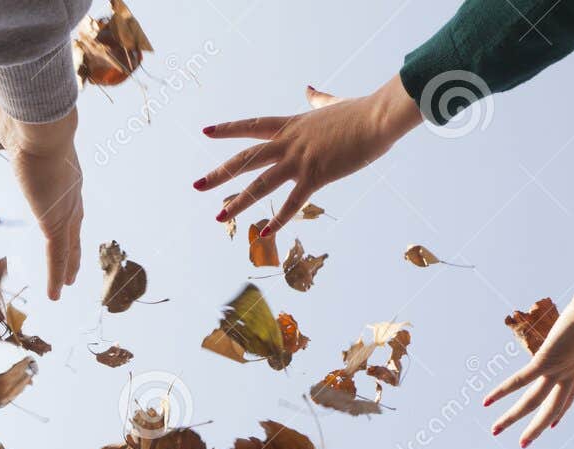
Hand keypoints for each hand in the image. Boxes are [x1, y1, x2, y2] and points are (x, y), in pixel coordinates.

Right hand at [0, 106, 82, 299]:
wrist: (40, 122)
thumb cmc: (26, 116)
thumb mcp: (19, 126)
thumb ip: (13, 129)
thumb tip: (1, 117)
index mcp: (62, 168)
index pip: (67, 197)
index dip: (67, 213)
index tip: (67, 224)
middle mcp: (69, 189)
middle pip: (75, 223)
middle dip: (75, 244)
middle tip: (75, 263)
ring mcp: (65, 206)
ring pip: (69, 243)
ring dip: (69, 264)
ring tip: (67, 283)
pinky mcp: (55, 222)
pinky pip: (57, 256)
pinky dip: (56, 276)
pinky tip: (56, 294)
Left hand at [197, 76, 420, 230]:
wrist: (378, 117)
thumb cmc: (361, 112)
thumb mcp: (332, 104)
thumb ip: (317, 100)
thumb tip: (309, 89)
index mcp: (292, 126)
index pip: (252, 126)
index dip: (228, 129)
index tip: (206, 131)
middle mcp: (289, 143)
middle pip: (245, 159)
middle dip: (219, 173)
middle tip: (196, 186)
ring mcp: (300, 159)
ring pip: (260, 183)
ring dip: (238, 202)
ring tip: (218, 216)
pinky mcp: (316, 175)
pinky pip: (292, 203)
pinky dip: (277, 219)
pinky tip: (263, 233)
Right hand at [485, 280, 573, 446]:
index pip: (571, 395)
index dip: (562, 412)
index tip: (554, 425)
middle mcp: (570, 373)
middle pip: (551, 408)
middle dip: (535, 428)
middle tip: (523, 444)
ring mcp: (558, 370)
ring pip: (532, 402)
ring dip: (512, 418)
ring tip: (495, 431)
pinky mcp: (545, 361)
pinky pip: (519, 381)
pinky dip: (502, 392)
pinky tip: (487, 401)